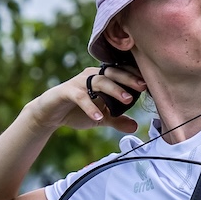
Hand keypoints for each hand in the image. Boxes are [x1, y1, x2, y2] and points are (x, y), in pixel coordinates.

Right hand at [25, 66, 144, 133]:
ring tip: (127, 101)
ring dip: (114, 90)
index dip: (134, 76)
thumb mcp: (101, 117)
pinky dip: (90, 106)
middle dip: (129, 79)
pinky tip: (99, 117)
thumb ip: (117, 120)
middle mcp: (91, 75)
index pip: (121, 72)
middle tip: (143, 87)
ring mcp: (78, 82)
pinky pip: (80, 97)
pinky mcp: (66, 91)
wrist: (50, 114)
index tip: (150, 83)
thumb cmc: (77, 110)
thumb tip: (135, 127)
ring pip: (99, 81)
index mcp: (102, 77)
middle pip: (113, 73)